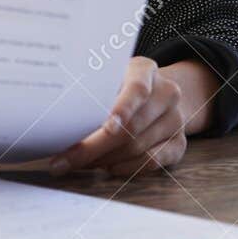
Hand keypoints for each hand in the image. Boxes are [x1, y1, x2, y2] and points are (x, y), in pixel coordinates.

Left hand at [50, 56, 205, 177]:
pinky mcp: (179, 144)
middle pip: (132, 126)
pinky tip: (106, 167)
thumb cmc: (119, 86)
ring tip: (79, 163)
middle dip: (94, 147)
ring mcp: (176, 119)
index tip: (107, 128)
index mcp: (145, 70)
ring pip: (138, 148)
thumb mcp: (107, 77)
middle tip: (65, 160)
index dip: (123, 108)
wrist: (157, 93)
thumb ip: (91, 91)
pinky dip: (125, 168)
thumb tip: (57, 119)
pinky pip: (151, 162)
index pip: (138, 88)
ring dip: (104, 160)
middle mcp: (167, 93)